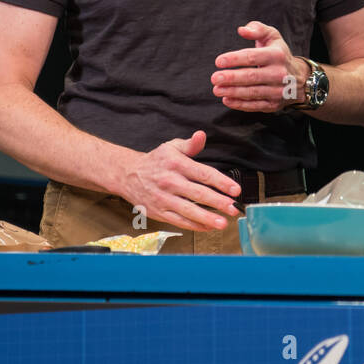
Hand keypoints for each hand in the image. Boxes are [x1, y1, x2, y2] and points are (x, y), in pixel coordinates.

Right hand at [116, 129, 242, 231]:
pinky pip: (179, 221)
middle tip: (234, 208)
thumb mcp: (171, 147)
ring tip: (223, 223)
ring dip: (207, 218)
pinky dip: (194, 225)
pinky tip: (207, 227)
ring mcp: (163, 199)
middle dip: (218, 202)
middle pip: (198, 194)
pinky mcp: (159, 212)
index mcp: (177, 164)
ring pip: (188, 211)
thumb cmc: (155, 161)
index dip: (221, 182)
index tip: (235, 190)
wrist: (128, 175)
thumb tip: (201, 136)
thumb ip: (190, 144)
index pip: (203, 174)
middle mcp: (170, 182)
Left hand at [211, 21, 306, 112]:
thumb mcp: (273, 37)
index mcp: (277, 55)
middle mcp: (279, 73)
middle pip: (252, 76)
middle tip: (214, 78)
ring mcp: (278, 91)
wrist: (300, 78)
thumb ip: (257, 29)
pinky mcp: (274, 104)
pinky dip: (240, 104)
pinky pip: (256, 105)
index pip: (253, 57)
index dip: (235, 59)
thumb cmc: (279, 54)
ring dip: (233, 92)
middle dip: (232, 78)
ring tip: (217, 89)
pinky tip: (227, 100)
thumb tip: (242, 30)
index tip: (218, 61)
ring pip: (253, 92)